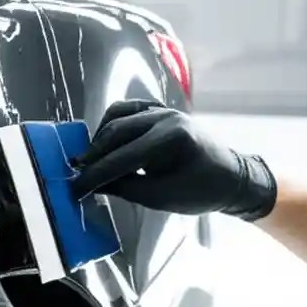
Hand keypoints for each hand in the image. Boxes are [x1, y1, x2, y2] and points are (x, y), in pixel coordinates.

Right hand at [71, 101, 276, 220]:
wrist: (231, 177)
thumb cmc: (200, 191)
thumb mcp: (160, 197)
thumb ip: (123, 187)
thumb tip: (91, 184)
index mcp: (172, 139)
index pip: (122, 157)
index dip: (95, 174)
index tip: (75, 188)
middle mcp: (166, 117)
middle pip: (116, 131)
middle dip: (93, 155)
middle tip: (76, 173)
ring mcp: (163, 109)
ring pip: (118, 115)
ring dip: (100, 137)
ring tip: (91, 159)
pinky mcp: (161, 109)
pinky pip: (128, 109)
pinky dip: (112, 123)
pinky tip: (106, 140)